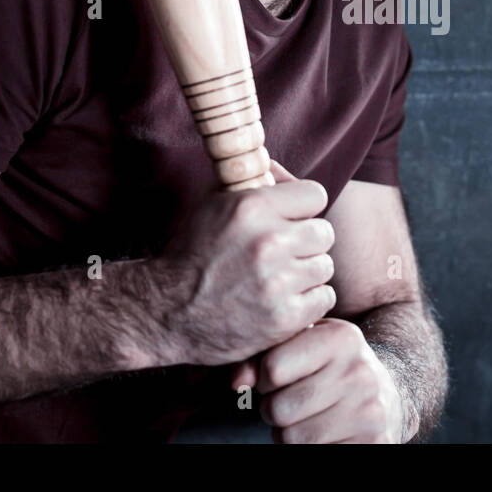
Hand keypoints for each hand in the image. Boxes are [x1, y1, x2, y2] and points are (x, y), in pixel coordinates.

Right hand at [152, 161, 336, 366]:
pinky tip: (285, 300)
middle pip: (324, 233)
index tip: (292, 221)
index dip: (304, 208)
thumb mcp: (214, 204)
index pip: (315, 195)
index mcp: (252, 207)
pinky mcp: (284, 318)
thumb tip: (285, 173)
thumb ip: (252, 183)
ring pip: (325, 266)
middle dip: (307, 242)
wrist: (166, 312)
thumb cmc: (192, 254)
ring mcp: (278, 282)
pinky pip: (324, 298)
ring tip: (281, 279)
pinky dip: (309, 302)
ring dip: (308, 273)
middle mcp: (269, 241)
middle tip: (286, 254)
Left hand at [230, 318, 404, 443]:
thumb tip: (239, 384)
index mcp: (342, 337)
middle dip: (273, 409)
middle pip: (278, 408)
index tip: (277, 376)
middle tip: (289, 400)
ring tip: (304, 416)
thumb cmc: (329, 366)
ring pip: (291, 438)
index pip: (272, 368)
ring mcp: (368, 410)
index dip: (264, 377)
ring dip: (287, 432)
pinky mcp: (370, 442)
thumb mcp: (302, 345)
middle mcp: (359, 372)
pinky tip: (323, 430)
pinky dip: (309, 446)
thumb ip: (261, 355)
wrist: (387, 393)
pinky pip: (313, 454)